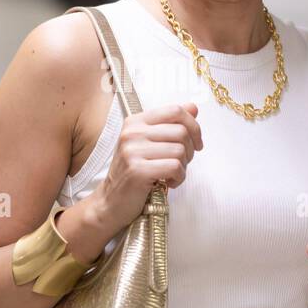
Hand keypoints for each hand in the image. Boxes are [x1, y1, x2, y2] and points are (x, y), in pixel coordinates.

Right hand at [95, 102, 201, 228]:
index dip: (193, 126)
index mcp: (136, 121)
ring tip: (172, 174)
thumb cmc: (135, 172)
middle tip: (182, 163)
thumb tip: (193, 107)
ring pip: (180, 150)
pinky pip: (174, 167)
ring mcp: (132, 151)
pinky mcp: (137, 170)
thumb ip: (171, 124)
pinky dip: (179, 178)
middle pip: (181, 131)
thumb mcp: (150, 143)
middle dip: (190, 150)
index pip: (175, 110)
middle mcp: (132, 132)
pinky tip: (169, 183)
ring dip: (183, 167)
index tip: (196, 143)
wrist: (111, 201)